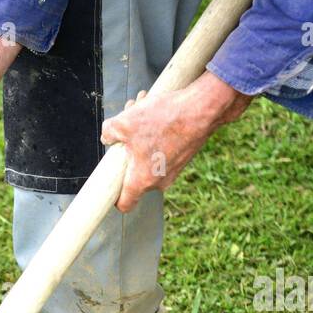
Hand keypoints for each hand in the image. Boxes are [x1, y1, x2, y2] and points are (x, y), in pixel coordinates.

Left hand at [99, 71, 252, 212]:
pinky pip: (163, 152)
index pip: (125, 204)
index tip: (112, 187)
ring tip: (140, 111)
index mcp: (142, 181)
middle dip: (126, 152)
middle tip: (124, 130)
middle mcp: (159, 181)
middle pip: (134, 174)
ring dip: (141, 138)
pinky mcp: (183, 157)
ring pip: (148, 158)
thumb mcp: (125, 122)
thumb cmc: (166, 119)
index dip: (114, 198)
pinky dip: (157, 136)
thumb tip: (108, 136)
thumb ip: (108, 132)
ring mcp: (173, 170)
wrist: (204, 109)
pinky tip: (157, 114)